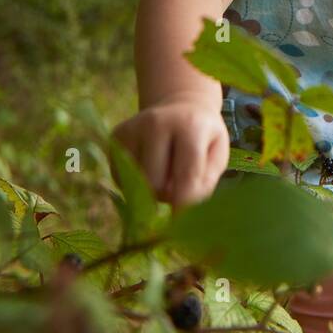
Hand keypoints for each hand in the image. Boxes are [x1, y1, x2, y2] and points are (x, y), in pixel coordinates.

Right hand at [110, 97, 229, 211]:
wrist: (181, 106)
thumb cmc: (203, 137)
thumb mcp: (217, 156)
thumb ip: (203, 184)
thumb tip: (181, 213)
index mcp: (190, 126)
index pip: (186, 176)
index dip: (185, 206)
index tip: (183, 226)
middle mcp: (157, 122)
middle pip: (155, 185)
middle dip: (168, 193)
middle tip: (178, 181)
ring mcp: (132, 127)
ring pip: (135, 184)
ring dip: (151, 188)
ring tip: (165, 169)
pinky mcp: (115, 136)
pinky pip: (120, 178)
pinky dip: (136, 181)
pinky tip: (149, 163)